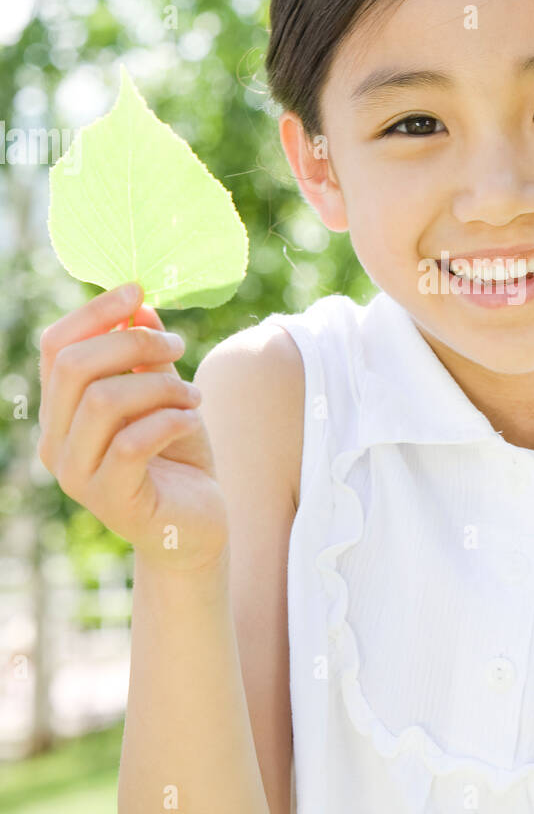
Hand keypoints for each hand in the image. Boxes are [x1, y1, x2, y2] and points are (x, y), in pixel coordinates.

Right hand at [37, 282, 228, 570]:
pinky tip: (192, 420)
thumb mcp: (163, 394)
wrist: (197, 524)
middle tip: (178, 347)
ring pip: (104, 401)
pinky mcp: (110, 499)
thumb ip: (145, 356)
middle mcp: (56, 442)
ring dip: (159, 385)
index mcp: (61, 411)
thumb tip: (138, 303)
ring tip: (194, 395)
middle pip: (75, 367)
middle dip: (133, 344)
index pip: (56, 346)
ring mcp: (77, 474)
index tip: (138, 290)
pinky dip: (170, 420)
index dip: (94, 312)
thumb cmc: (176, 455)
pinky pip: (133, 441)